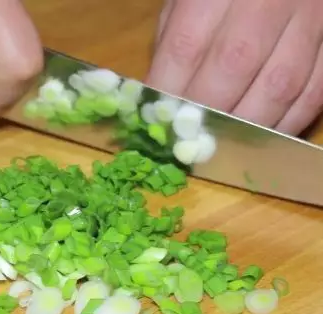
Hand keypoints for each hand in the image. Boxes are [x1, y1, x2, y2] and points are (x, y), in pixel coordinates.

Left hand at [147, 0, 322, 135]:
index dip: (170, 91)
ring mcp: (309, 20)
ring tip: (224, 145)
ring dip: (246, 128)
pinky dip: (286, 124)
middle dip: (206, 113)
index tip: (159, 121)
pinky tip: (263, 138)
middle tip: (191, 138)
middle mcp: (268, 2)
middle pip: (233, 67)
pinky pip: (315, 93)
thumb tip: (161, 97)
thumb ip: (174, 40)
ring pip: (279, 87)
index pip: (186, 45)